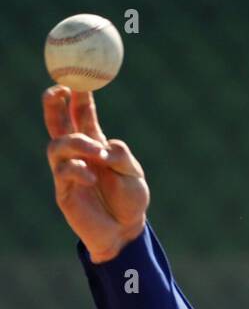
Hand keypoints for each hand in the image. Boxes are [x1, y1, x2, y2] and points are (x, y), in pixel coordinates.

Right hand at [43, 85, 148, 262]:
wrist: (125, 233)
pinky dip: (77, 169)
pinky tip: (92, 177)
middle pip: (57, 123)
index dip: (79, 95)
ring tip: (97, 152)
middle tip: (59, 88)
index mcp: (95, 145)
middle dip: (54, 103)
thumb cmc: (131, 201)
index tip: (80, 76)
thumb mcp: (134, 175)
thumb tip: (103, 145)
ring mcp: (68, 173)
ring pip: (57, 145)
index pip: (82, 114)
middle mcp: (77, 155)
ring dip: (76, 142)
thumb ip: (121, 155)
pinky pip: (63, 172)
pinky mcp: (64, 192)